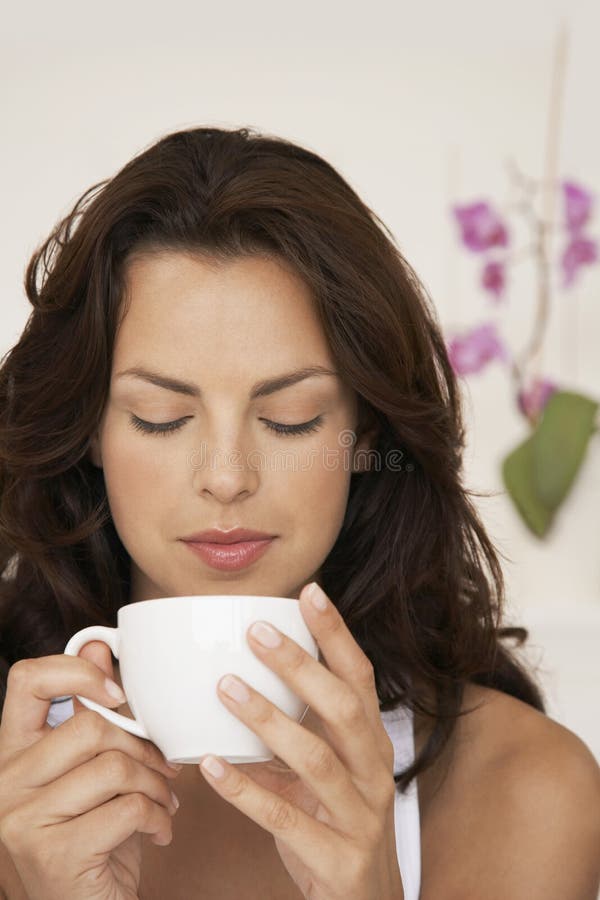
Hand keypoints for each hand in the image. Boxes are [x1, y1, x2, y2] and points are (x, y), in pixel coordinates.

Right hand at [0, 646, 181, 899]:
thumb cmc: (91, 840)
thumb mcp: (88, 776)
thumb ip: (90, 716)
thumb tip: (98, 644)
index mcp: (12, 753)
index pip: (27, 679)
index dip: (77, 670)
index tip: (118, 691)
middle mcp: (6, 783)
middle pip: (90, 727)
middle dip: (143, 747)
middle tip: (163, 769)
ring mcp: (23, 821)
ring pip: (114, 766)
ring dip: (156, 785)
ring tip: (164, 802)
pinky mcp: (54, 854)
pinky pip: (128, 808)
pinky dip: (159, 817)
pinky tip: (159, 832)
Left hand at [198, 582, 403, 899]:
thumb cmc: (338, 825)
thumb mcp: (326, 772)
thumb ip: (296, 731)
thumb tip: (240, 678)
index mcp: (371, 743)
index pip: (360, 677)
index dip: (337, 634)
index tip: (309, 592)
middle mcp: (374, 772)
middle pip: (343, 709)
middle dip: (302, 668)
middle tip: (257, 634)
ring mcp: (360, 816)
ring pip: (317, 759)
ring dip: (269, 720)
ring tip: (226, 689)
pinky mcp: (337, 858)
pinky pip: (286, 818)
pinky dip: (247, 790)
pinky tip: (213, 765)